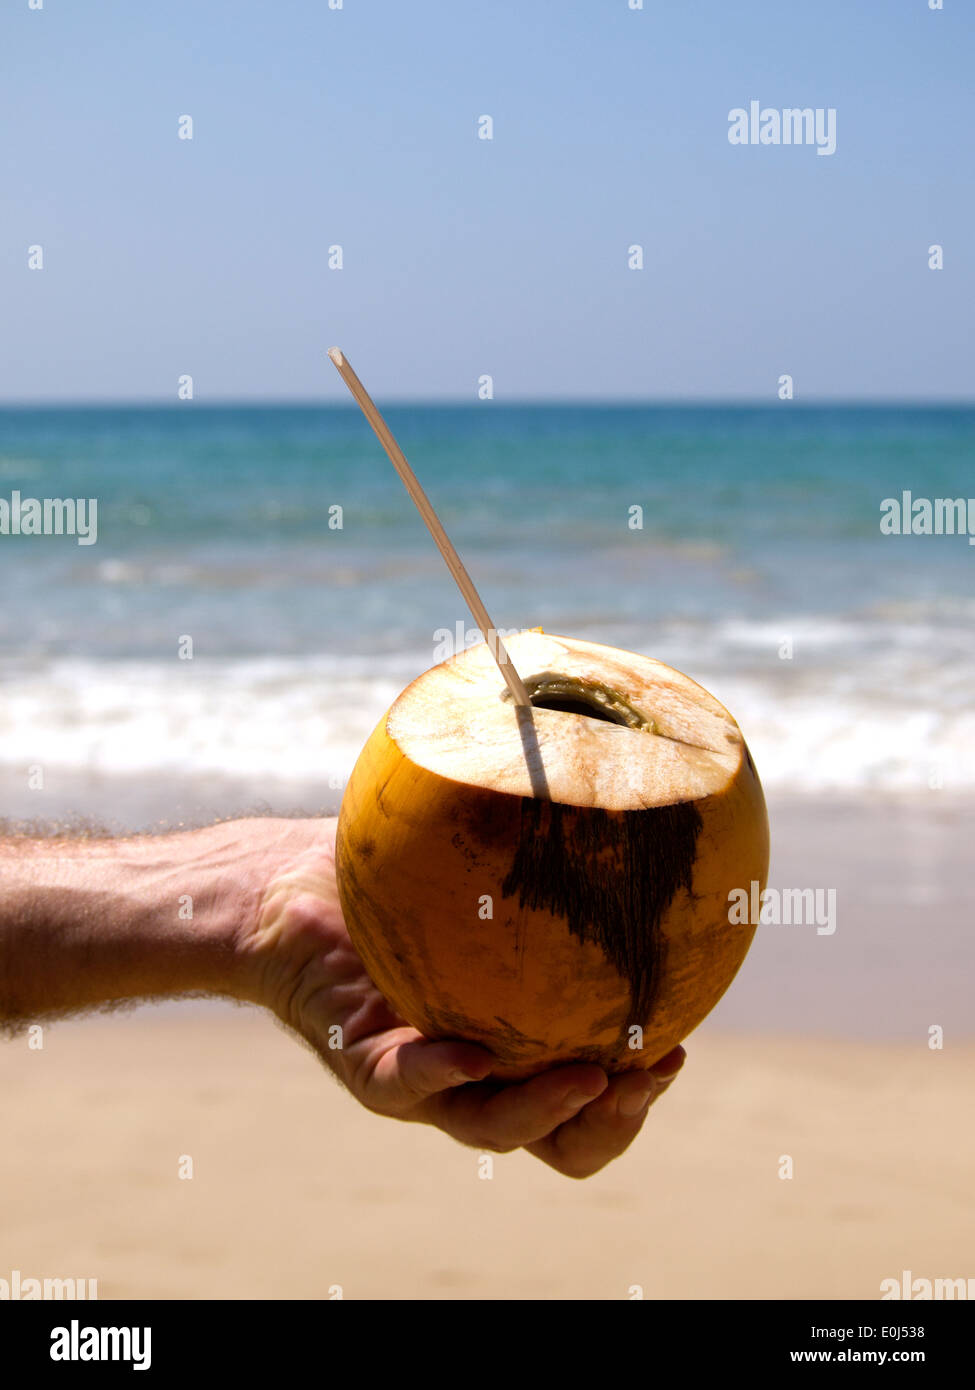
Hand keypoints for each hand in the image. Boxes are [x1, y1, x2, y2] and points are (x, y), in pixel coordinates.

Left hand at [235, 817, 685, 1178]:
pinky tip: (472, 1053)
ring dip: (546, 1110)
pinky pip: (404, 1084)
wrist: (289, 886)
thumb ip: (542, 847)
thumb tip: (624, 778)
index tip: (678, 1043)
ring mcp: (424, 1077)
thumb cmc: (394, 873)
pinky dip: (440, 1073)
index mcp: (520, 1039)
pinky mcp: (365, 1065)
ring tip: (591, 1077)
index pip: (595, 1092)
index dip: (639, 1091)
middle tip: (646, 1074)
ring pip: (493, 1127)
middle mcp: (481, 1071)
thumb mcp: (481, 862)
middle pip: (562, 1137)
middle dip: (612, 1122)